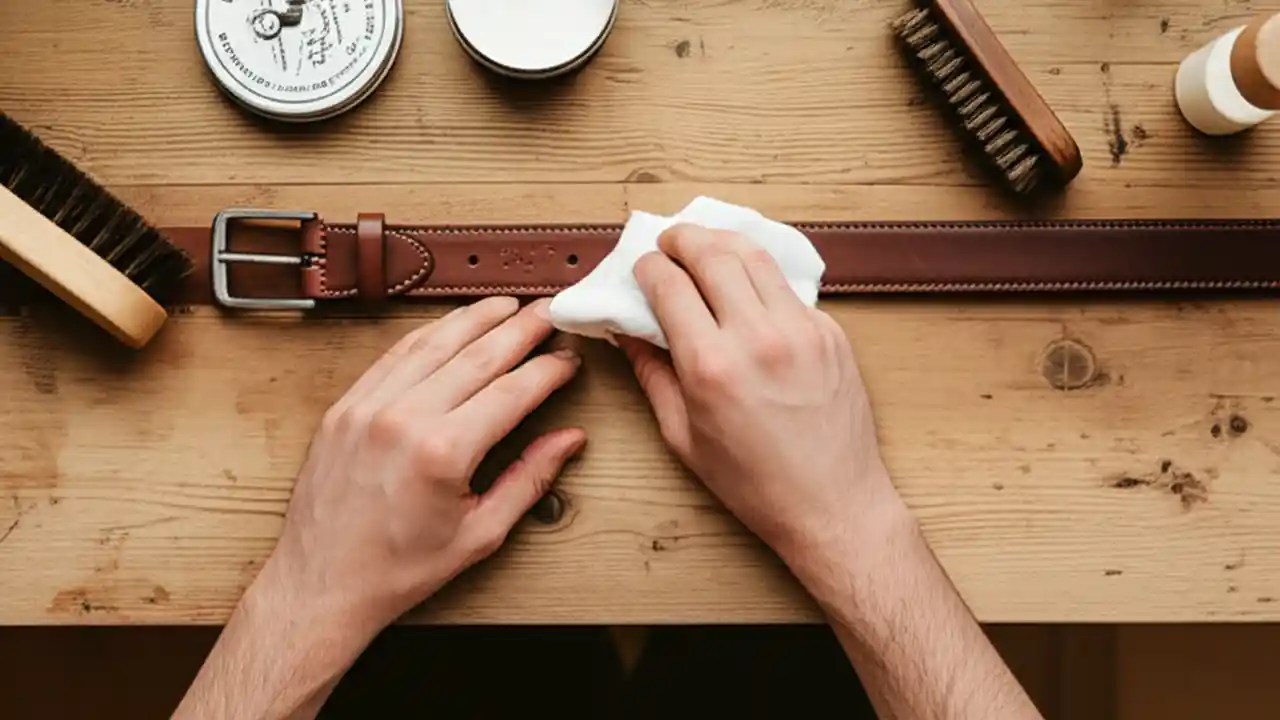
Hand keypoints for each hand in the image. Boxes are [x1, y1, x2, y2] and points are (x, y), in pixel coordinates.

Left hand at [265, 296, 584, 635]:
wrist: (322, 584)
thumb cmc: (399, 568)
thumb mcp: (480, 534)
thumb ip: (529, 479)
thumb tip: (569, 439)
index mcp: (443, 453)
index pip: (512, 392)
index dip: (548, 369)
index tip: (570, 357)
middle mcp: (404, 419)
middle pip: (477, 355)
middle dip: (521, 328)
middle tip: (549, 310)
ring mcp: (368, 408)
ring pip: (433, 344)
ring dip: (475, 318)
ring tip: (506, 306)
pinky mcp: (344, 407)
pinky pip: (393, 356)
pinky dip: (427, 335)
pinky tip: (451, 326)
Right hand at [618, 224, 903, 581]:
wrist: (832, 504)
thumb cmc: (755, 483)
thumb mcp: (683, 436)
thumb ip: (652, 375)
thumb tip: (629, 333)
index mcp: (711, 365)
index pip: (670, 285)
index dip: (648, 268)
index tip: (641, 269)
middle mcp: (758, 337)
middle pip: (713, 253)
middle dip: (683, 239)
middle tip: (669, 241)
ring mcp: (801, 330)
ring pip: (756, 256)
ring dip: (723, 242)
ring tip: (706, 246)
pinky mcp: (830, 332)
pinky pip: (787, 288)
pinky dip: (761, 277)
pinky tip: (748, 286)